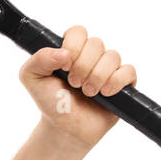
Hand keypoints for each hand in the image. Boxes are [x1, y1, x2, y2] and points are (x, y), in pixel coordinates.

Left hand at [18, 24, 137, 151]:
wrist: (65, 128)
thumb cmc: (50, 101)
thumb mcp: (32, 78)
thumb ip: (39, 59)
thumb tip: (63, 52)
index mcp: (70, 49)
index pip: (78, 32)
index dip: (73, 47)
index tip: (64, 67)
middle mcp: (90, 55)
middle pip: (96, 43)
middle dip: (83, 66)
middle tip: (74, 84)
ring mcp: (107, 68)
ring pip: (113, 56)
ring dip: (97, 76)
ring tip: (87, 92)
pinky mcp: (122, 83)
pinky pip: (129, 71)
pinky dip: (116, 81)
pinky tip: (105, 93)